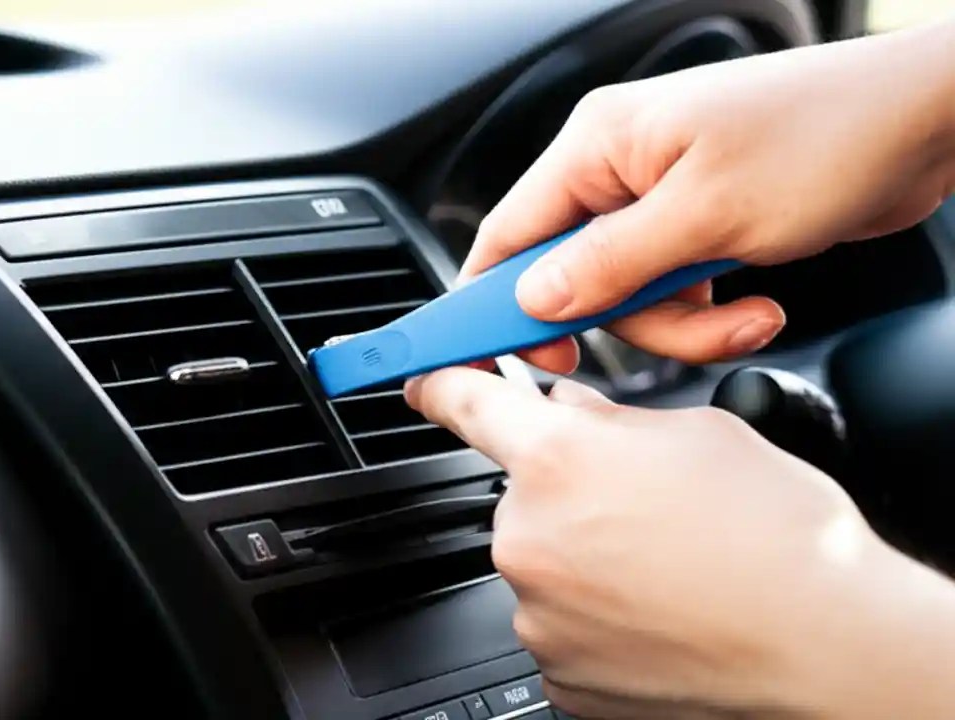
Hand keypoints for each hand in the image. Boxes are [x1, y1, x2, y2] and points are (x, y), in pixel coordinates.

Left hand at [405, 370, 954, 718]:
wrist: (828, 643)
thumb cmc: (778, 534)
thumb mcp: (694, 432)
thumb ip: (608, 419)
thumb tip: (566, 411)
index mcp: (556, 459)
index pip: (463, 402)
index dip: (440, 382)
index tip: (423, 381)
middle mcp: (527, 535)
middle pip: (517, 494)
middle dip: (564, 492)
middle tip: (639, 506)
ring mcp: (536, 611)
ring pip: (540, 562)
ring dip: (581, 556)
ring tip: (662, 563)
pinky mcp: (556, 670)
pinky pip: (557, 623)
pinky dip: (593, 615)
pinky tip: (654, 609)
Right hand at [467, 20, 954, 374]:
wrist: (927, 121)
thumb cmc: (827, 135)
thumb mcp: (706, 216)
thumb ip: (609, 265)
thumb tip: (536, 301)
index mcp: (599, 145)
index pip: (507, 233)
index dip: (488, 303)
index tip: (476, 358)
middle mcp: (620, 169)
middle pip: (571, 280)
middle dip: (626, 322)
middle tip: (668, 332)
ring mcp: (662, 197)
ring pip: (628, 298)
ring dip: (684, 325)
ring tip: (745, 314)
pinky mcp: (699, 222)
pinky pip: (674, 292)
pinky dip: (711, 313)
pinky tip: (756, 303)